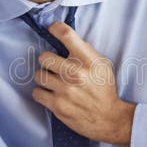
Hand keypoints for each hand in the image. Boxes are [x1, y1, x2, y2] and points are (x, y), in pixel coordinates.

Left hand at [33, 22, 135, 146]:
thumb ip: (86, 52)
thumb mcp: (103, 65)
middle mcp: (76, 74)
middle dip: (47, 61)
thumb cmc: (104, 90)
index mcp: (89, 61)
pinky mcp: (58, 106)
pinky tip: (51, 94)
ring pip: (38, 75)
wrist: (109, 119)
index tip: (52, 29)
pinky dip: (42, 93)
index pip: (66, 35)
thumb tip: (68, 40)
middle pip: (44, 56)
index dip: (55, 28)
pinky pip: (37, 93)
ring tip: (53, 82)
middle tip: (53, 66)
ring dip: (44, 78)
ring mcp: (65, 90)